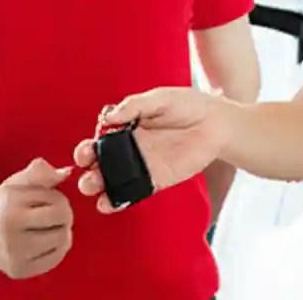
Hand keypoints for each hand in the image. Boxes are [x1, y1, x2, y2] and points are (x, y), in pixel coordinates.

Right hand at [0, 158, 73, 279]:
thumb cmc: (0, 205)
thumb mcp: (17, 182)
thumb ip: (42, 173)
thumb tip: (67, 172)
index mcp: (11, 207)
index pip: (58, 203)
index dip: (59, 200)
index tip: (50, 200)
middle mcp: (11, 233)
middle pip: (62, 224)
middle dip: (64, 216)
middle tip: (55, 215)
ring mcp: (15, 255)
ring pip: (62, 243)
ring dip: (63, 232)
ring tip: (52, 227)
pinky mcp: (19, 270)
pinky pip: (54, 260)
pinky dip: (58, 249)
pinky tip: (48, 241)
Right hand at [74, 87, 231, 212]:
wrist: (217, 123)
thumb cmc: (188, 105)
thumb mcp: (159, 98)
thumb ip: (134, 106)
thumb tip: (108, 117)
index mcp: (127, 126)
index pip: (100, 140)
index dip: (89, 147)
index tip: (85, 151)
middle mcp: (131, 148)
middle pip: (101, 162)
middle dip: (88, 168)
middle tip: (85, 170)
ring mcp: (143, 165)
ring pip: (113, 180)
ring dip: (99, 186)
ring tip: (92, 188)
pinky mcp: (157, 180)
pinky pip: (134, 192)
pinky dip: (119, 200)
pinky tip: (107, 204)